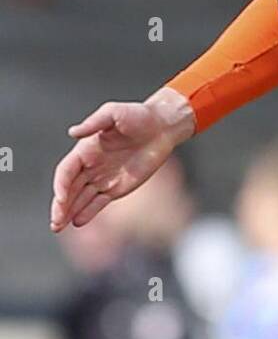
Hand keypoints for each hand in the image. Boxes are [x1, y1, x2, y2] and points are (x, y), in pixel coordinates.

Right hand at [49, 87, 194, 231]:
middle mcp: (91, 166)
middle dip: (61, 205)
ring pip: (81, 198)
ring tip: (58, 226)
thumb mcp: (114, 113)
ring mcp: (103, 178)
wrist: (161, 127)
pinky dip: (88, 212)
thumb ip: (93, 123)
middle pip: (70, 188)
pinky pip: (98, 202)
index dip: (61, 185)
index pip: (66, 171)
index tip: (61, 198)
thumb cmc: (137, 116)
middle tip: (55, 221)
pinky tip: (78, 222)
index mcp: (85, 149)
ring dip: (69, 212)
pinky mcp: (117, 187)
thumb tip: (72, 132)